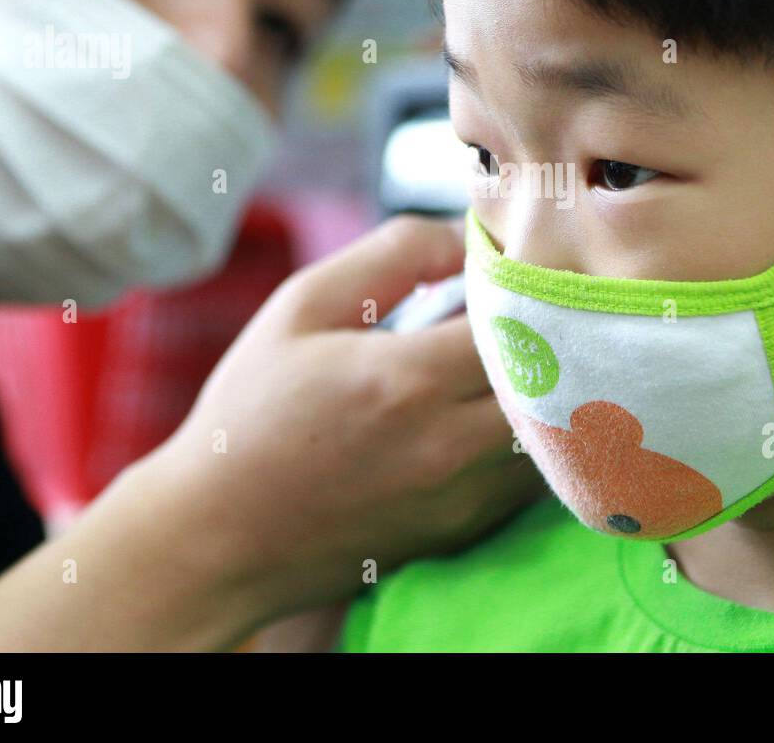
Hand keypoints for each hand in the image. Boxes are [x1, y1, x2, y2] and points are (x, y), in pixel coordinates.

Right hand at [146, 214, 546, 631]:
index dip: (526, 286)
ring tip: (510, 360)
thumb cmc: (252, 412)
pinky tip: (492, 411)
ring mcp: (463, 498)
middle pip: (556, 377)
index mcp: (407, 381)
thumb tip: (467, 235)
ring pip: (557, 428)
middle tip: (521, 312)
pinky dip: (533, 436)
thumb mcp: (303, 307)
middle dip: (548, 337)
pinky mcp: (466, 531)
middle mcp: (450, 446)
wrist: (216, 537)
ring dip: (548, 388)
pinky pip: (533, 473)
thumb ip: (392, 255)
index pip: (523, 318)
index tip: (508, 272)